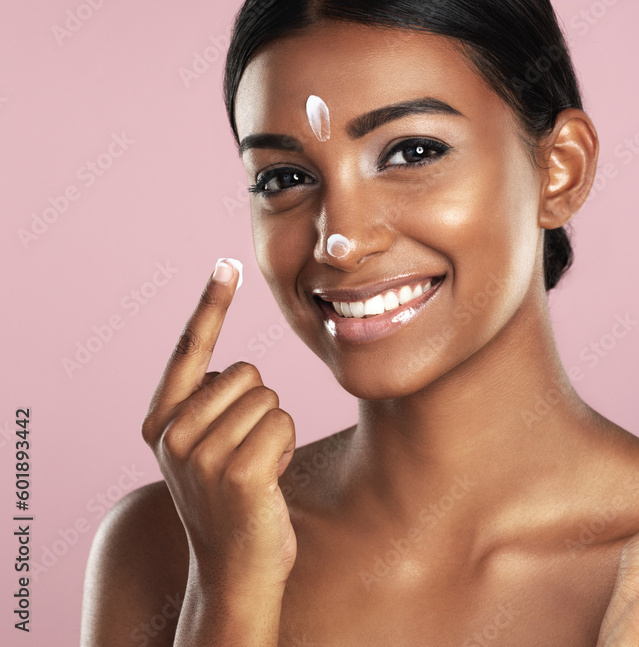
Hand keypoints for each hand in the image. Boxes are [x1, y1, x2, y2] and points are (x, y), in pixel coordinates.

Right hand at [141, 258, 296, 593]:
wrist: (236, 567)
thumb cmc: (233, 498)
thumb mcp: (207, 447)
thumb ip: (210, 407)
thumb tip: (239, 370)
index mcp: (160, 422)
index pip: (190, 350)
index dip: (211, 304)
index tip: (228, 263)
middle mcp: (172, 435)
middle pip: (248, 373)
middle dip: (260, 407)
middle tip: (245, 452)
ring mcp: (200, 456)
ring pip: (270, 399)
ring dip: (275, 431)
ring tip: (255, 468)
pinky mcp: (237, 473)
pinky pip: (283, 423)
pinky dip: (285, 447)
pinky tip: (267, 481)